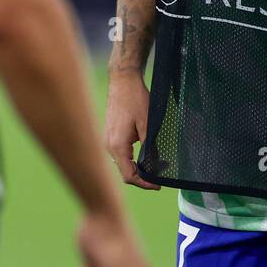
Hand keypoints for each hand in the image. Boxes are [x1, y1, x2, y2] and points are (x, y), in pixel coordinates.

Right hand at [105, 70, 160, 189]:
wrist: (123, 81)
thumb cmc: (135, 99)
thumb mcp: (148, 124)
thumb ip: (150, 147)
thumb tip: (155, 165)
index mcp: (118, 146)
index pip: (129, 176)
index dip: (144, 183)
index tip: (158, 185)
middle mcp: (109, 146)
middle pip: (124, 172)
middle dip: (142, 178)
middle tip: (159, 179)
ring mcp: (108, 140)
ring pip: (122, 164)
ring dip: (137, 169)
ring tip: (155, 169)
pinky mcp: (110, 135)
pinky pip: (120, 154)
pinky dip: (132, 160)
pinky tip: (144, 157)